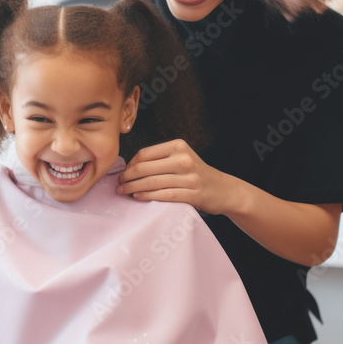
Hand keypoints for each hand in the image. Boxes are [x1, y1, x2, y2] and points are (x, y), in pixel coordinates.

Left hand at [115, 139, 238, 214]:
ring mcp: (189, 177)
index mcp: (178, 146)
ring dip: (133, 188)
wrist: (223, 189)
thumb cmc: (196, 174)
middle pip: (145, 168)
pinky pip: (163, 195)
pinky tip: (138, 197)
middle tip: (119, 184)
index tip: (123, 172)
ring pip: (152, 182)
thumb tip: (131, 167)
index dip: (130, 164)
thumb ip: (161, 159)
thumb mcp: (182, 157)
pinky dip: (147, 196)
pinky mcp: (192, 194)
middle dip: (128, 177)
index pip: (145, 153)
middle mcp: (183, 159)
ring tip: (124, 191)